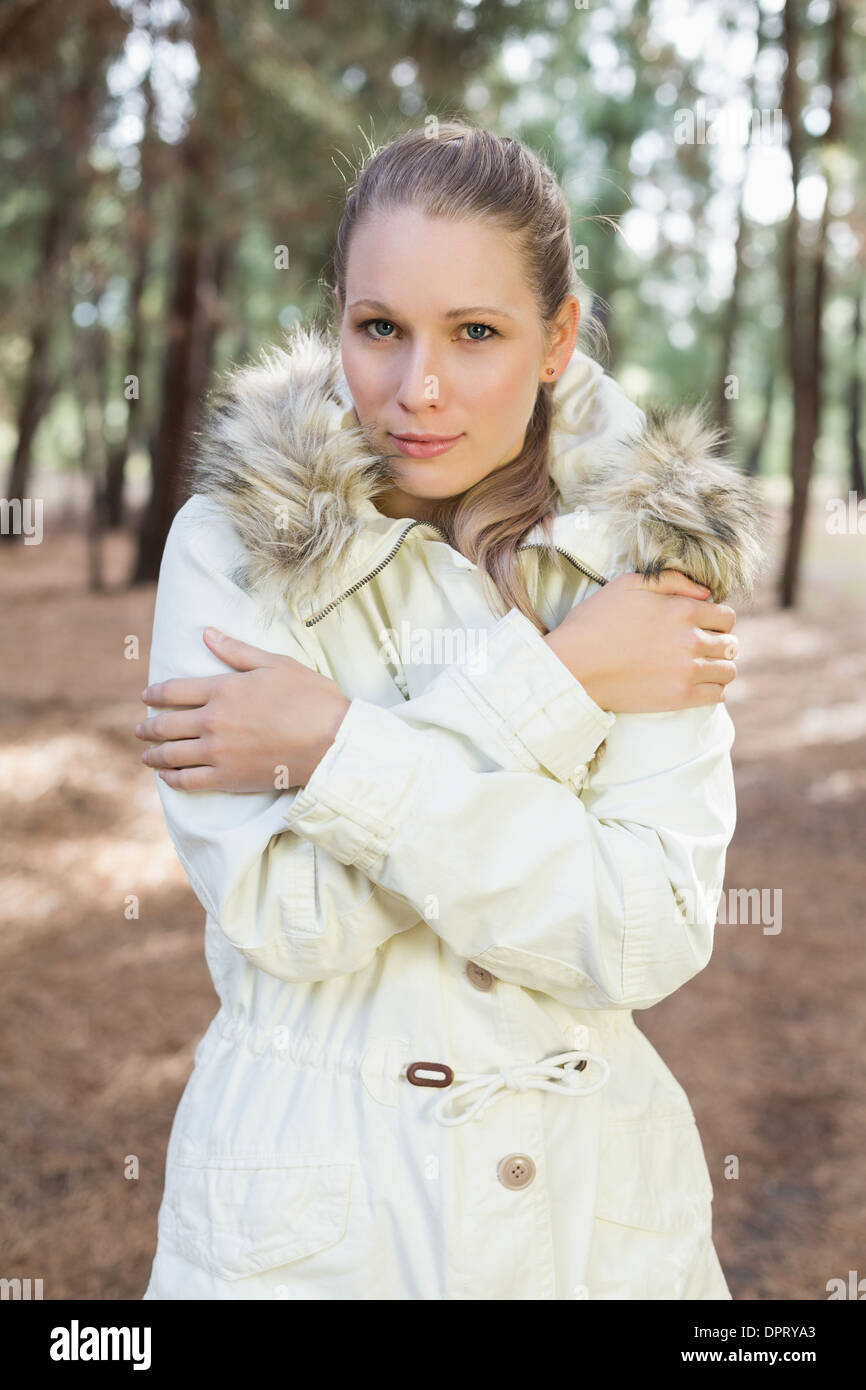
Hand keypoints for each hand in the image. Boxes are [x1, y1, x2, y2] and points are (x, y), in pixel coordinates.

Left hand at [135, 628, 350, 791]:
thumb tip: (207, 634)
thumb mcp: (276, 664)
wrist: (332, 742)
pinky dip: (172, 779)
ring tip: (146, 755)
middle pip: (166, 725)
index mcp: (223, 689)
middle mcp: (212, 721)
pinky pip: (188, 781)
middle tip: (140, 730)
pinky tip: (167, 777)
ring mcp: (217, 752)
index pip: (173, 691)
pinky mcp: (228, 779)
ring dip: (154, 754)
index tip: (145, 697)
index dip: (154, 694)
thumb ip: (237, 651)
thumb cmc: (311, 698)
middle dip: (148, 727)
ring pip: (171, 755)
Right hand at [543, 570, 739, 712]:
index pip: (726, 616)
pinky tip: (698, 687)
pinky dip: (713, 691)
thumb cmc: (594, 622)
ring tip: (702, 669)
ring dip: (719, 668)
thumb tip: (704, 592)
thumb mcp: (628, 584)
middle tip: (703, 650)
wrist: (573, 666)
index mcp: (682, 609)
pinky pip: (717, 695)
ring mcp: (687, 670)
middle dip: (720, 645)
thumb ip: (670, 580)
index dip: (717, 621)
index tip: (704, 628)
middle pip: (731, 644)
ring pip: (728, 670)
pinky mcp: (680, 697)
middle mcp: (691, 639)